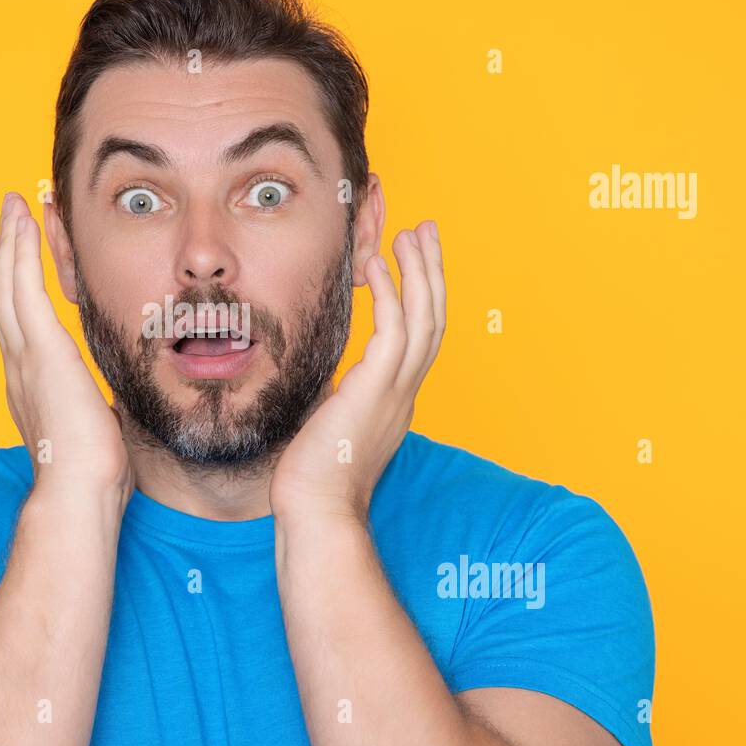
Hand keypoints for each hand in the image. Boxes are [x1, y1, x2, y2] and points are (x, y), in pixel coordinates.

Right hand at [0, 191, 133, 501]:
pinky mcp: (40, 349)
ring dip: (9, 241)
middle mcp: (18, 365)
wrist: (80, 494)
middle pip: (2, 294)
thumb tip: (116, 405)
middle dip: (6, 252)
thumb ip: (97, 408)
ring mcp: (25, 356)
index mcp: (31, 384)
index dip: (18, 285)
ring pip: (6, 283)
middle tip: (10, 215)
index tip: (24, 259)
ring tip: (13, 206)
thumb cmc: (93, 476)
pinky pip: (22, 287)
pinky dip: (20, 250)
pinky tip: (25, 221)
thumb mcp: (97, 428)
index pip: (21, 322)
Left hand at [269, 222, 445, 522]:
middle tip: (426, 229)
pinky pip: (391, 332)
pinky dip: (388, 294)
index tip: (412, 260)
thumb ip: (337, 400)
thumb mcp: (330, 427)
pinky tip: (376, 265)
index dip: (419, 294)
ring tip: (409, 233)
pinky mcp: (375, 392)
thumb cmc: (314, 480)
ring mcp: (394, 393)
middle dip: (430, 270)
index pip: (418, 336)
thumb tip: (327, 387)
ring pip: (423, 319)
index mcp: (395, 400)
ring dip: (418, 272)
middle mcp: (404, 393)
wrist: (316, 515)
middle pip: (432, 319)